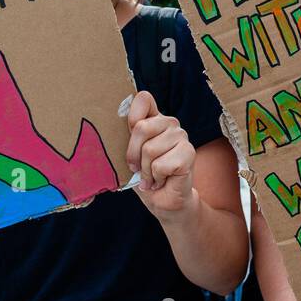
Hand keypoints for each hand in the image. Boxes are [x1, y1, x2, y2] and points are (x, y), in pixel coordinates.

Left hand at [126, 90, 196, 216]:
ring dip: (146, 170)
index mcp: (154, 120)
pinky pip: (161, 164)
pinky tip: (162, 180)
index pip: (144, 99)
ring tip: (152, 176)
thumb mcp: (131, 155)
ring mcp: (181, 136)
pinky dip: (156, 178)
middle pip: (141, 127)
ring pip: (150, 149)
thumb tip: (111, 125)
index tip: (129, 136)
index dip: (132, 116)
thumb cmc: (145, 177)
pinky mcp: (189, 153)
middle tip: (138, 168)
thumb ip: (127, 137)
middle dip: (133, 154)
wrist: (164, 201)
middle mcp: (170, 124)